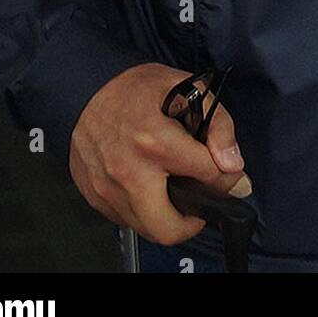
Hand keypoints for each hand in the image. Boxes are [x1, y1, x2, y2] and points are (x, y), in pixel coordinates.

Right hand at [69, 62, 251, 246]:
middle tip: (199, 203)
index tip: (227, 176)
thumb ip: (218, 124)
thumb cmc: (133, 87)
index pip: (207, 176)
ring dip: (167, 217)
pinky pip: (126, 220)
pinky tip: (148, 186)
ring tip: (173, 191)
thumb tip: (232, 163)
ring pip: (147, 229)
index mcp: (155, 141)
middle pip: (169, 227)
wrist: (85, 87)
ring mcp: (108, 188)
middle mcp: (128, 171)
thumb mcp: (186, 87)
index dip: (226, 177)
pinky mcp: (95, 196)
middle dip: (192, 220)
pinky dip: (142, 211)